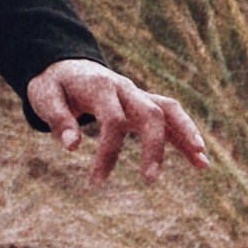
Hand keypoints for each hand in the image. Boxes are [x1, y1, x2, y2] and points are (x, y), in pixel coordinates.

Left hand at [24, 60, 208, 184]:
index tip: (96, 182)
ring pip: (169, 110)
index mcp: (100, 87)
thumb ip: (57, 118)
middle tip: (150, 180)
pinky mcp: (144, 103)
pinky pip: (171, 116)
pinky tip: (201, 161)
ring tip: (202, 162)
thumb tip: (72, 146)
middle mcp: (125, 88)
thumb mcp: (44, 97)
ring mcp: (138, 94)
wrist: (65, 65)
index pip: (113, 120)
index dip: (107, 153)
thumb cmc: (54, 85)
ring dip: (187, 134)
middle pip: (150, 113)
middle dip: (154, 147)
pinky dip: (187, 135)